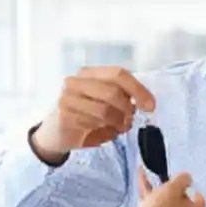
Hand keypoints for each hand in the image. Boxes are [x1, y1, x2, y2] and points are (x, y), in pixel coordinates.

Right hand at [30, 67, 155, 164]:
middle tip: (130, 120)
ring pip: (104, 110)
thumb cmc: (84, 115)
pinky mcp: (64, 115)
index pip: (119, 74)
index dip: (138, 89)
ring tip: (119, 128)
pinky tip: (103, 132)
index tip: (150, 106)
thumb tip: (144, 103)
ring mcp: (68, 97)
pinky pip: (92, 124)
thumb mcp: (104, 103)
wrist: (54, 133)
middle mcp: (76, 81)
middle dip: (127, 109)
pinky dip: (104, 131)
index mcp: (90, 73)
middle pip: (113, 92)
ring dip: (117, 123)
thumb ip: (122, 98)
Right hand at [131, 168, 205, 206]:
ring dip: (156, 190)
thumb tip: (187, 177)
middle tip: (166, 180)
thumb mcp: (173, 188)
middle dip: (171, 189)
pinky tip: (141, 183)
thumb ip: (182, 179)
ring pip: (163, 204)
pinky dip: (147, 196)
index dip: (196, 192)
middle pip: (180, 202)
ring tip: (147, 176)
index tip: (190, 185)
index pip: (200, 202)